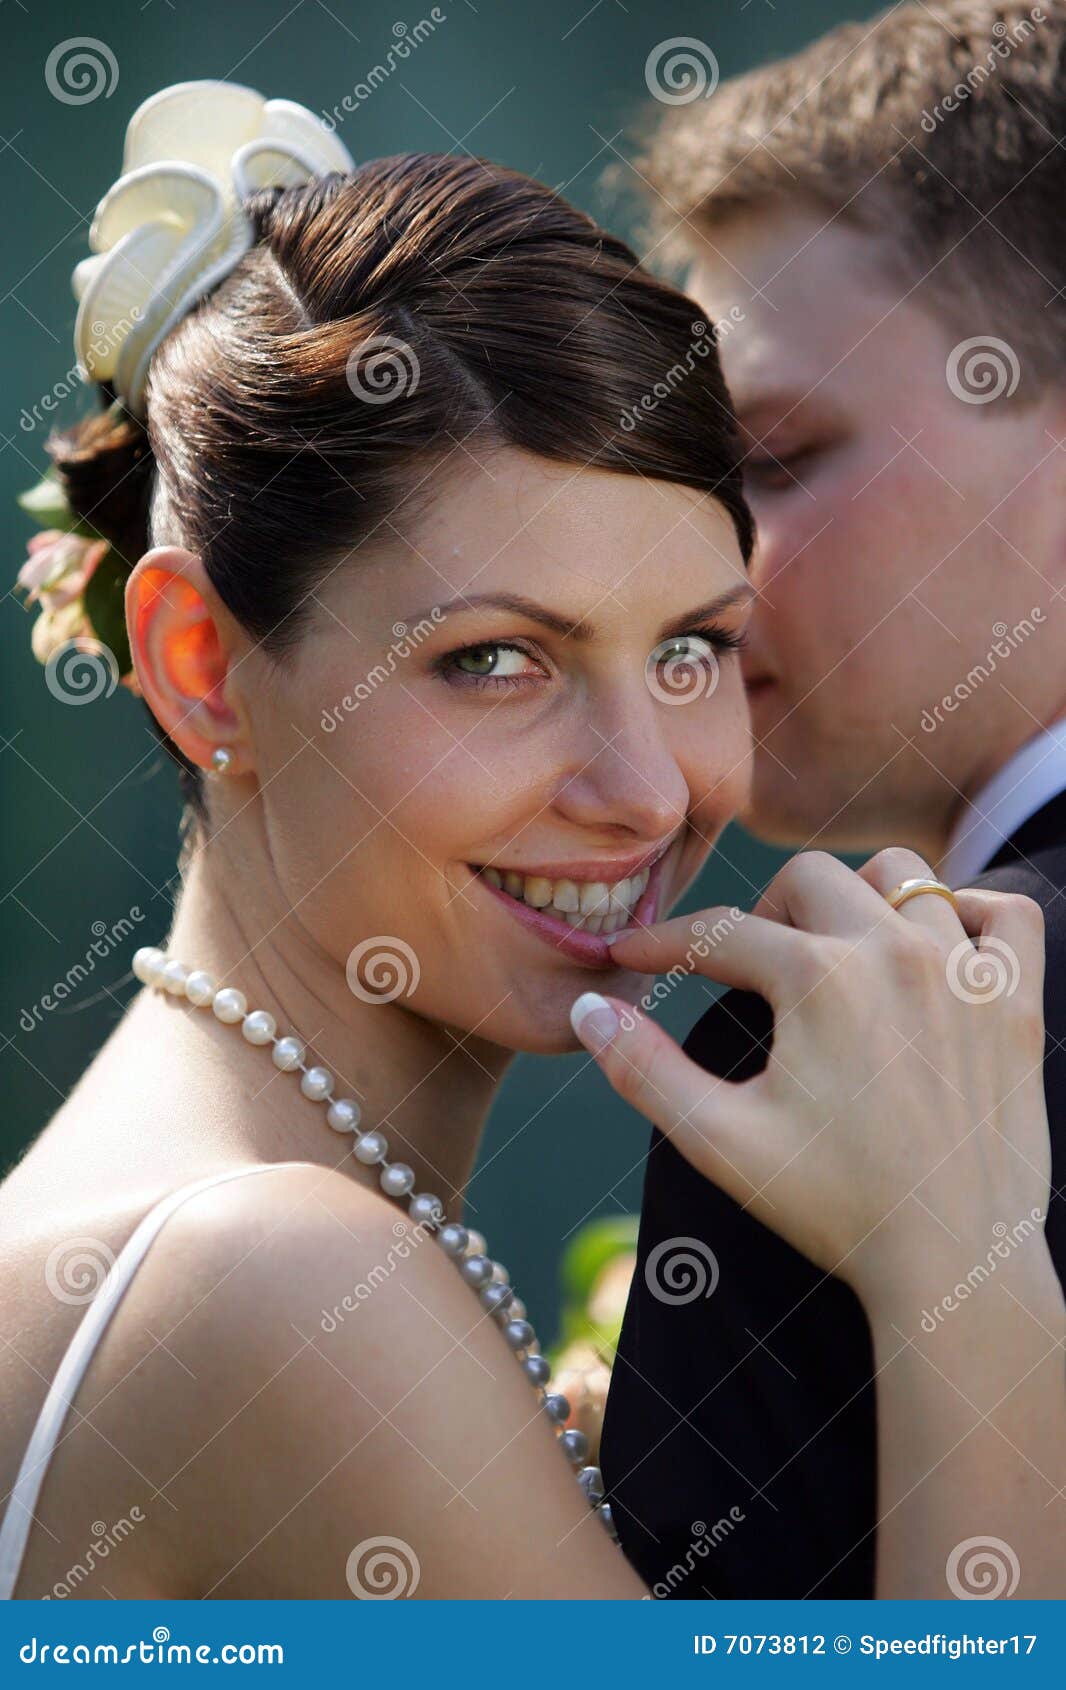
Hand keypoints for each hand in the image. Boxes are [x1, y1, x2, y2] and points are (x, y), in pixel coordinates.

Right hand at [571, 847, 1051, 1311]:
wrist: (955, 1268)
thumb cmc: (835, 1208)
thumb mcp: (718, 1141)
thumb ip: (643, 1069)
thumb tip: (588, 1011)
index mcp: (819, 978)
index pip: (720, 931)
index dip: (664, 943)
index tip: (635, 955)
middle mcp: (896, 952)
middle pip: (810, 876)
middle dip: (762, 910)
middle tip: (747, 964)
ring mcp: (967, 971)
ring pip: (906, 875)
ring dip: (858, 897)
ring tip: (835, 946)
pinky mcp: (1017, 1003)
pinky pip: (1005, 912)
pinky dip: (970, 912)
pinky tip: (936, 950)